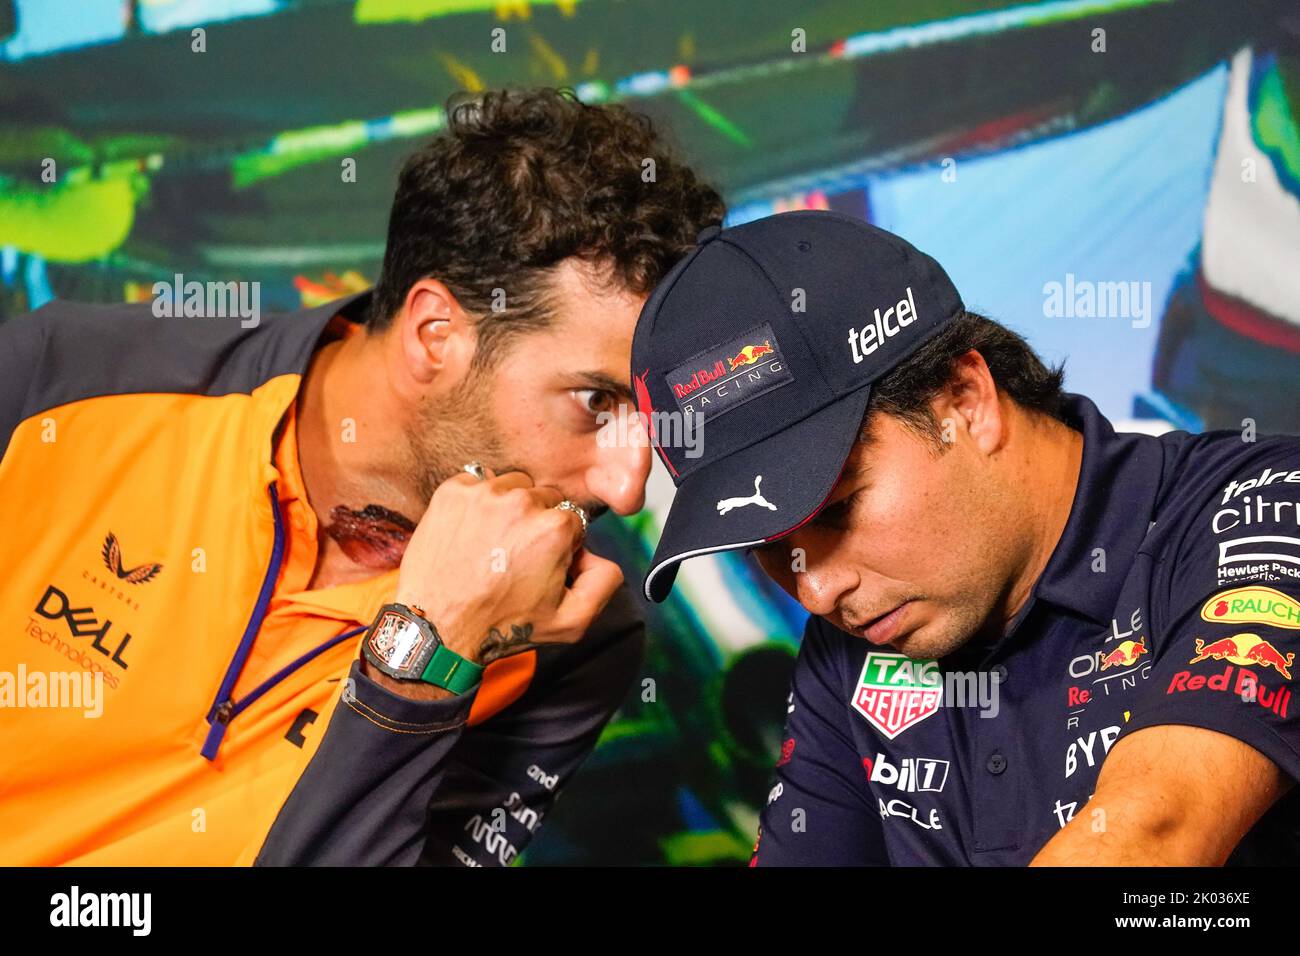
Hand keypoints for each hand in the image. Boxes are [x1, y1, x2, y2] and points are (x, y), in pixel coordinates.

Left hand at [394, 466, 622, 665]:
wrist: (438, 627)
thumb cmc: (503, 626)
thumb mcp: (572, 621)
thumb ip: (605, 583)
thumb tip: (600, 554)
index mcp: (556, 527)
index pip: (573, 519)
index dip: (562, 544)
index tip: (541, 565)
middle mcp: (521, 502)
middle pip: (545, 498)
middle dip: (537, 522)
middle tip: (516, 556)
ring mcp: (483, 493)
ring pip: (513, 486)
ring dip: (509, 508)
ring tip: (494, 543)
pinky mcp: (452, 492)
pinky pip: (478, 483)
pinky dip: (477, 502)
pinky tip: (472, 532)